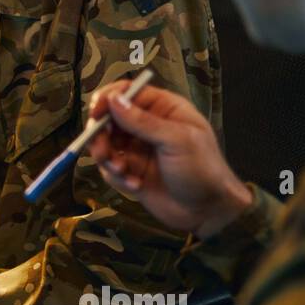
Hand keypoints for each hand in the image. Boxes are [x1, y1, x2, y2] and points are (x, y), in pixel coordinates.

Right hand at [87, 81, 252, 238]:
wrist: (208, 211)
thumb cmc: (202, 170)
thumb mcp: (176, 141)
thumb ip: (143, 121)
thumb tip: (113, 100)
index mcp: (162, 109)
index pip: (127, 93)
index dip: (108, 99)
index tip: (96, 112)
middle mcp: (146, 125)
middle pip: (109, 117)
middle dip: (101, 134)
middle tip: (103, 150)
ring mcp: (137, 148)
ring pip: (105, 143)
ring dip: (106, 157)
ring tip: (121, 171)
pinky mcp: (131, 171)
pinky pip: (109, 168)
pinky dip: (116, 176)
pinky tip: (136, 186)